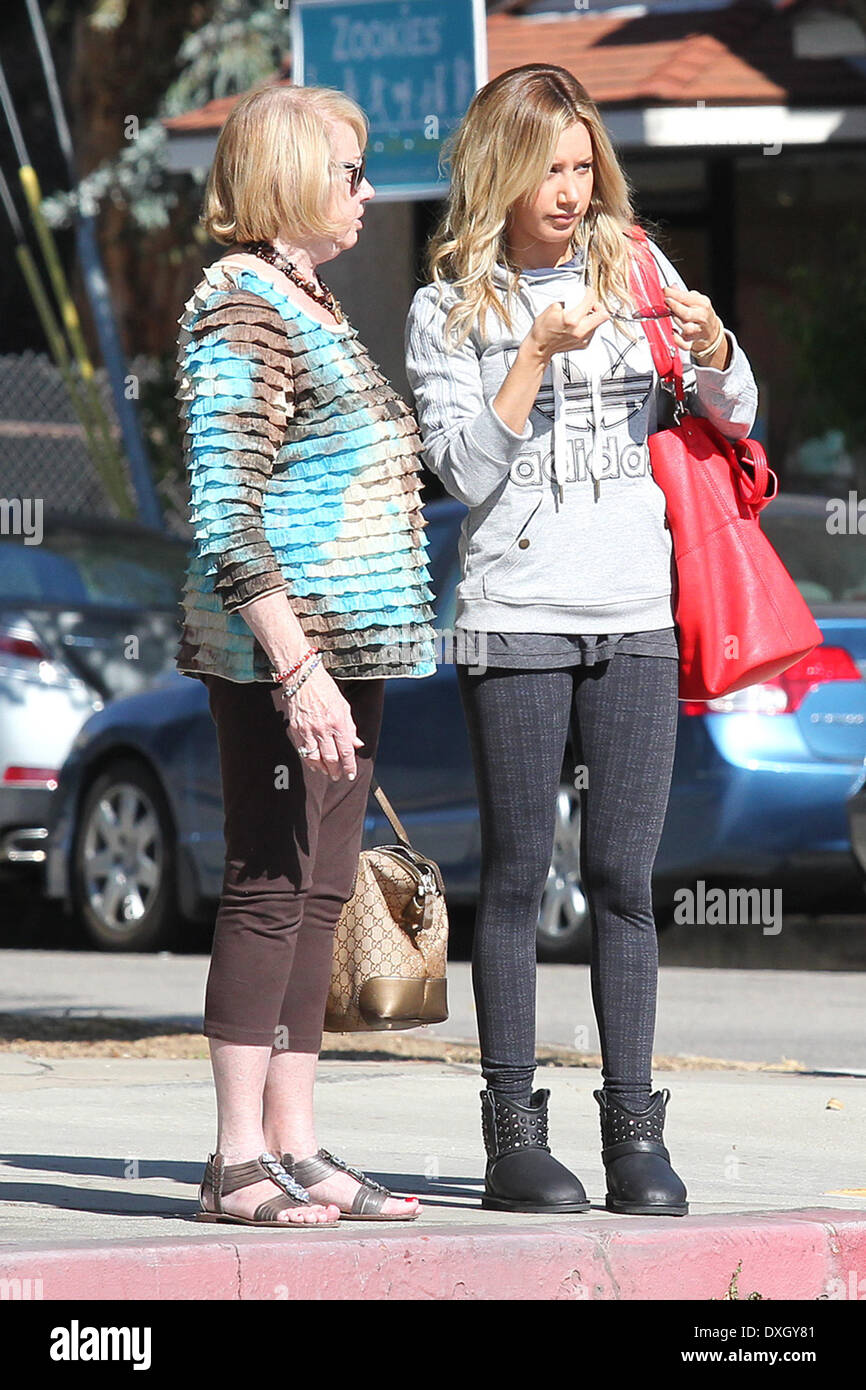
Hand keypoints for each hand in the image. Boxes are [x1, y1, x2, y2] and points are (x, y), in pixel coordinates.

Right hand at [279, 663, 363, 780]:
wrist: (303, 678)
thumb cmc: (326, 690)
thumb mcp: (344, 707)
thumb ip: (350, 728)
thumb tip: (357, 745)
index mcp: (338, 722)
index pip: (346, 751)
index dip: (349, 766)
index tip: (350, 775)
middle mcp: (323, 728)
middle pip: (331, 759)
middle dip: (336, 771)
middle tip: (338, 776)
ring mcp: (308, 730)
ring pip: (315, 758)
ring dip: (322, 769)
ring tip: (327, 772)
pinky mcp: (296, 729)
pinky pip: (303, 750)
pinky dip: (309, 760)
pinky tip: (314, 763)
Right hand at [525, 287, 610, 364]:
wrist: (540, 347)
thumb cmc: (543, 330)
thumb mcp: (552, 308)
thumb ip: (567, 300)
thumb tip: (575, 296)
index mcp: (572, 320)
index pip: (590, 301)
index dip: (590, 293)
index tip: (588, 292)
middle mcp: (580, 330)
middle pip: (603, 315)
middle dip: (598, 306)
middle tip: (591, 304)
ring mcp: (583, 338)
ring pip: (599, 323)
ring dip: (593, 316)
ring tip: (583, 314)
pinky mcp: (584, 344)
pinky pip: (593, 331)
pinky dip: (588, 325)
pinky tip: (579, 324)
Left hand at [662, 285, 722, 356]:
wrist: (710, 330)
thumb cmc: (700, 312)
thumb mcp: (695, 299)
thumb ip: (682, 294)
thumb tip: (671, 287)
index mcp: (703, 304)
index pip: (686, 298)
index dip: (673, 294)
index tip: (665, 291)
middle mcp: (701, 317)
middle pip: (686, 314)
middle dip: (674, 307)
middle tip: (666, 302)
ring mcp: (697, 331)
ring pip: (684, 328)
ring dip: (675, 321)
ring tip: (671, 315)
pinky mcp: (692, 342)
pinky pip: (682, 343)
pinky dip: (676, 338)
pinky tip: (673, 331)